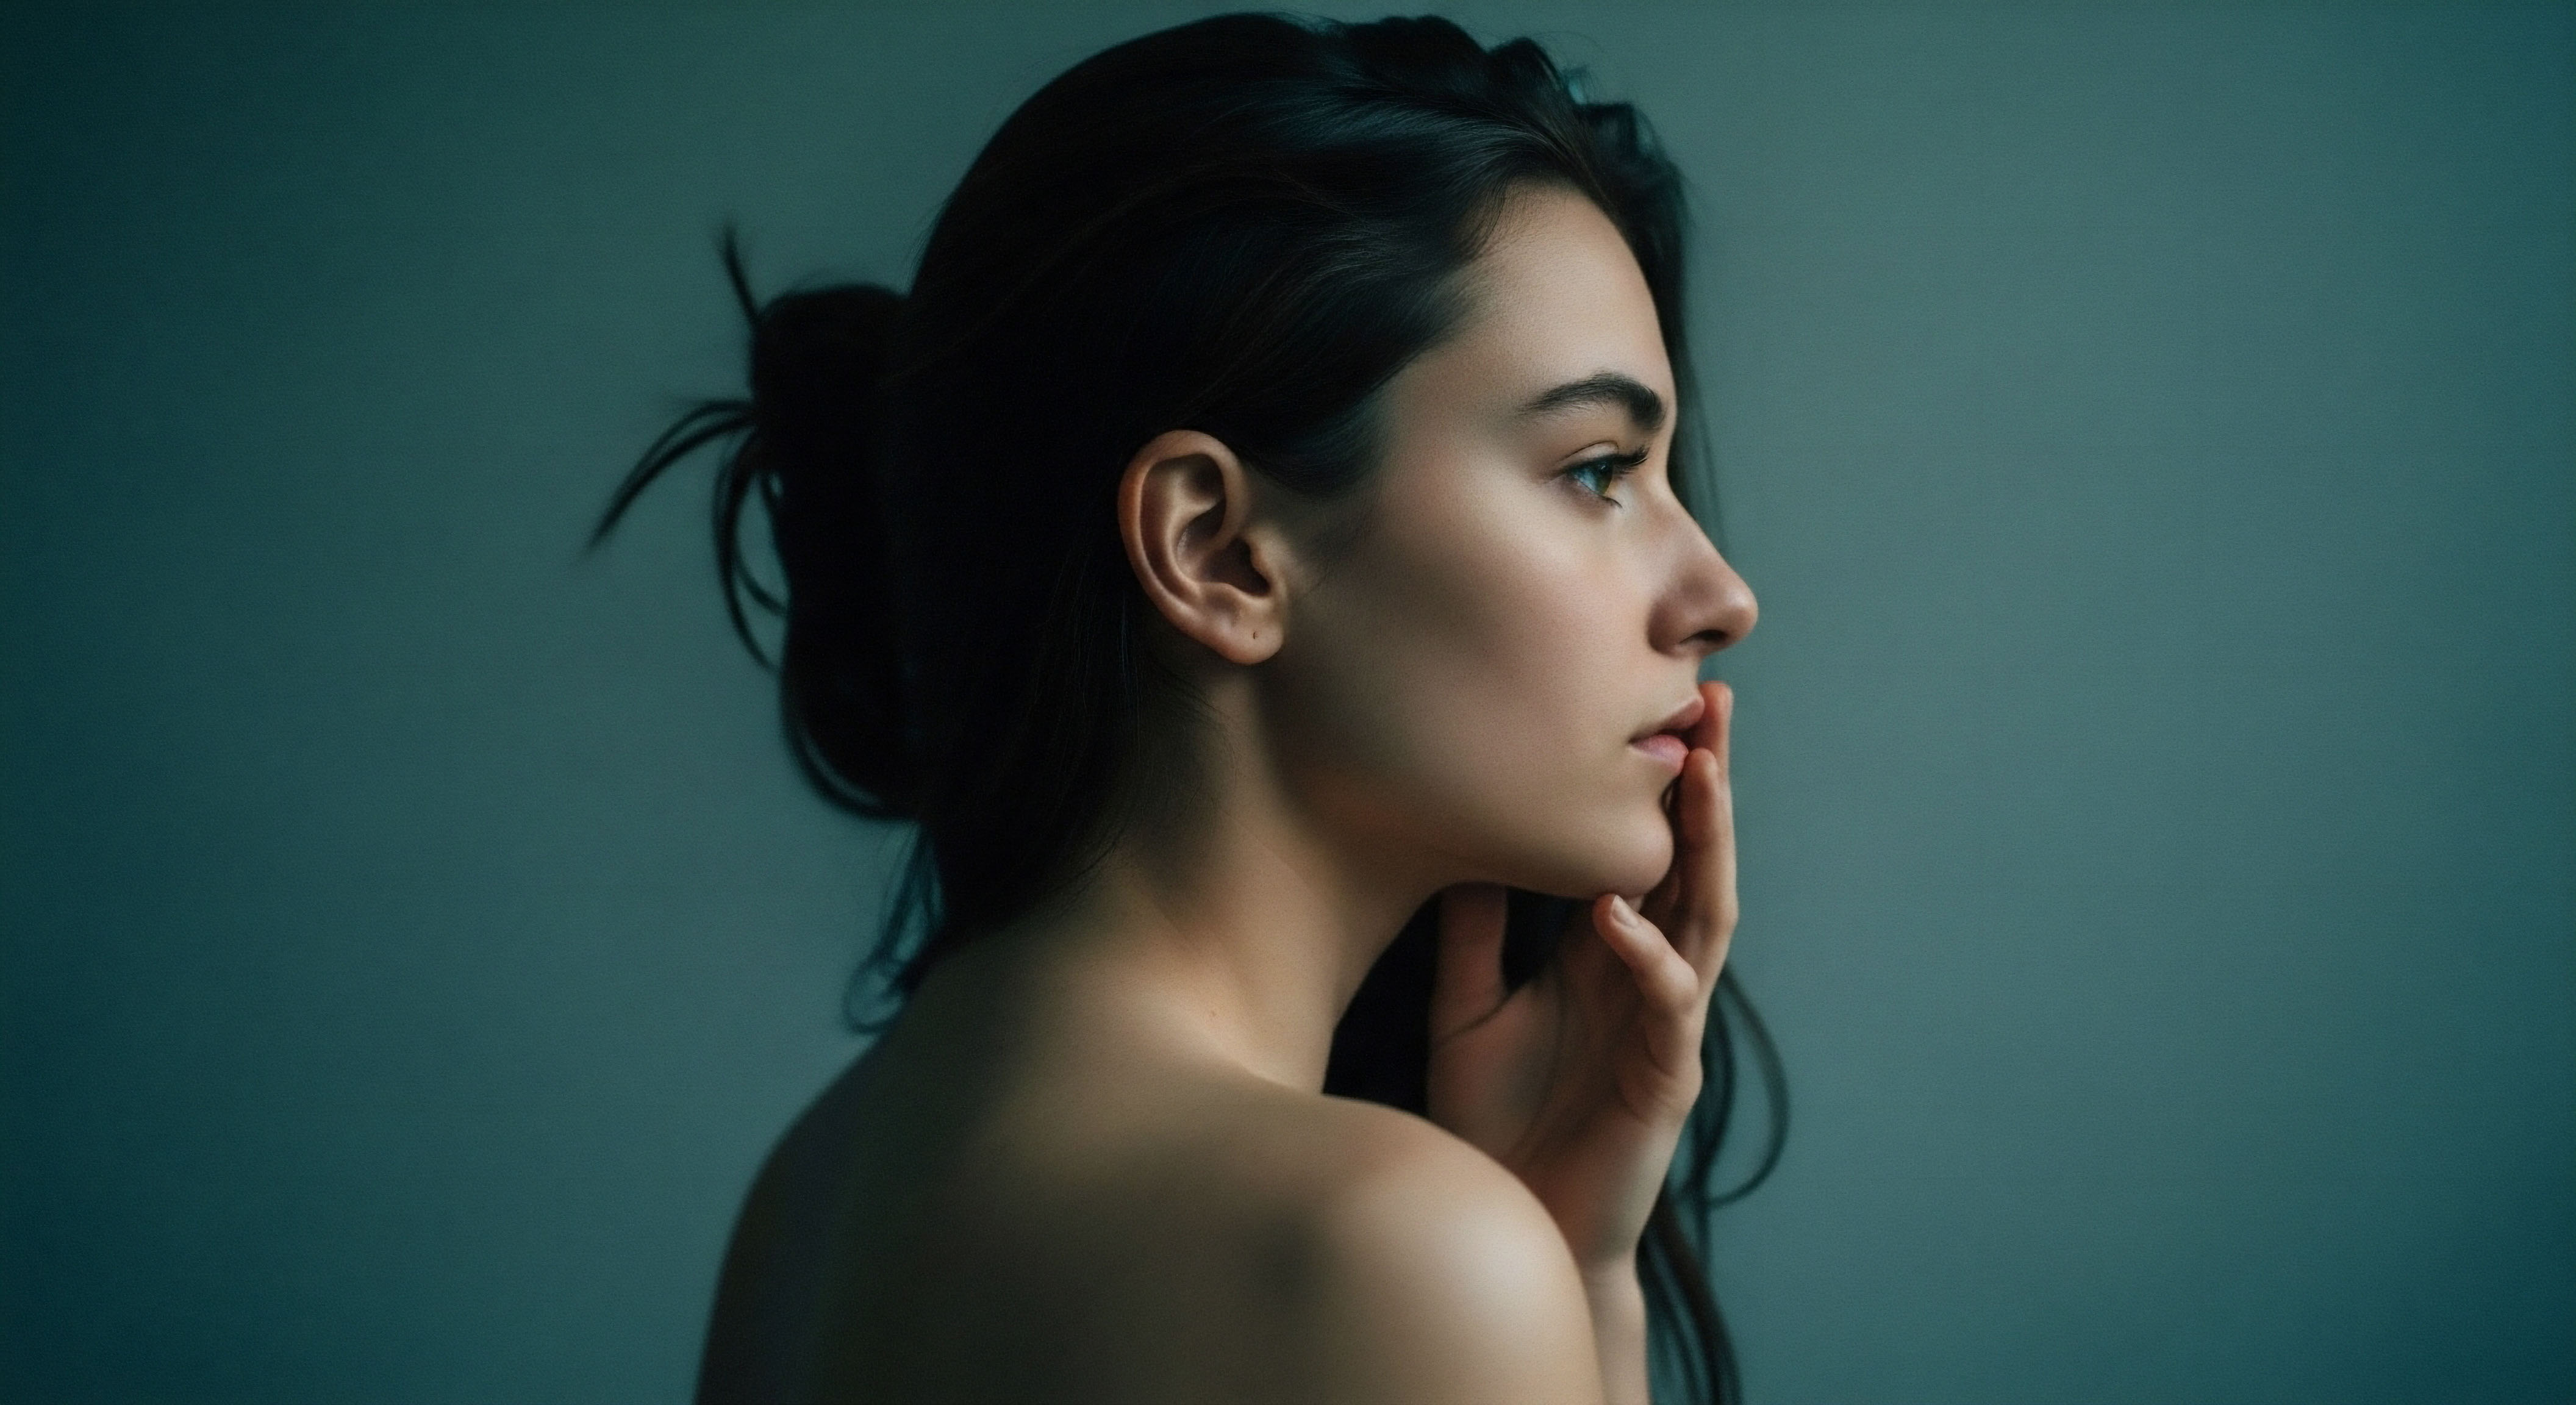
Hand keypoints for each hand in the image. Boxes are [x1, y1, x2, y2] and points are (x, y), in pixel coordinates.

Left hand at [1424, 680, 1736, 1277]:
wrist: (1510, 1219)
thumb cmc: (1493, 1120)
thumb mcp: (1465, 1007)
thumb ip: (1474, 933)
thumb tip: (1461, 842)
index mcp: (1609, 951)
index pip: (1649, 847)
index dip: (1659, 780)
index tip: (1657, 698)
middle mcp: (1648, 976)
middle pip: (1692, 862)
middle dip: (1708, 784)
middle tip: (1713, 702)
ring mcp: (1665, 1026)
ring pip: (1704, 920)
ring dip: (1705, 846)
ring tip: (1700, 772)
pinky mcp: (1664, 1080)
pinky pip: (1668, 1007)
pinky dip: (1647, 957)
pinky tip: (1618, 917)